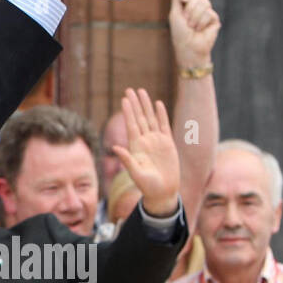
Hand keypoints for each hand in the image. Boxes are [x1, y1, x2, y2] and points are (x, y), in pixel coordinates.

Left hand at [111, 87, 179, 215]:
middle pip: (139, 118)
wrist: (163, 193)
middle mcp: (145, 141)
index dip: (128, 112)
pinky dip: (161, 114)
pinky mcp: (168, 144)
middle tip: (130, 89)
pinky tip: (158, 104)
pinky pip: (164, 125)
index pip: (131, 125)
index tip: (124, 99)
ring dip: (146, 105)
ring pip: (150, 119)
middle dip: (135, 104)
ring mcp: (156, 141)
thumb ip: (127, 160)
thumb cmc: (148, 186)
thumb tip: (115, 148)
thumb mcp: (136, 174)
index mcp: (136, 147)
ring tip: (142, 91)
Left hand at [169, 0, 219, 69]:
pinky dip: (202, 23)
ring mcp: (207, 12)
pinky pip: (210, 13)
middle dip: (190, 8)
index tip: (183, 0)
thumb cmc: (180, 33)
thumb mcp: (175, 14)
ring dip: (195, 16)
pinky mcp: (214, 19)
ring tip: (192, 27)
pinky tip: (200, 30)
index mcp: (187, 4)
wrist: (189, 48)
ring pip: (205, 2)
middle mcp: (197, 6)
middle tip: (186, 20)